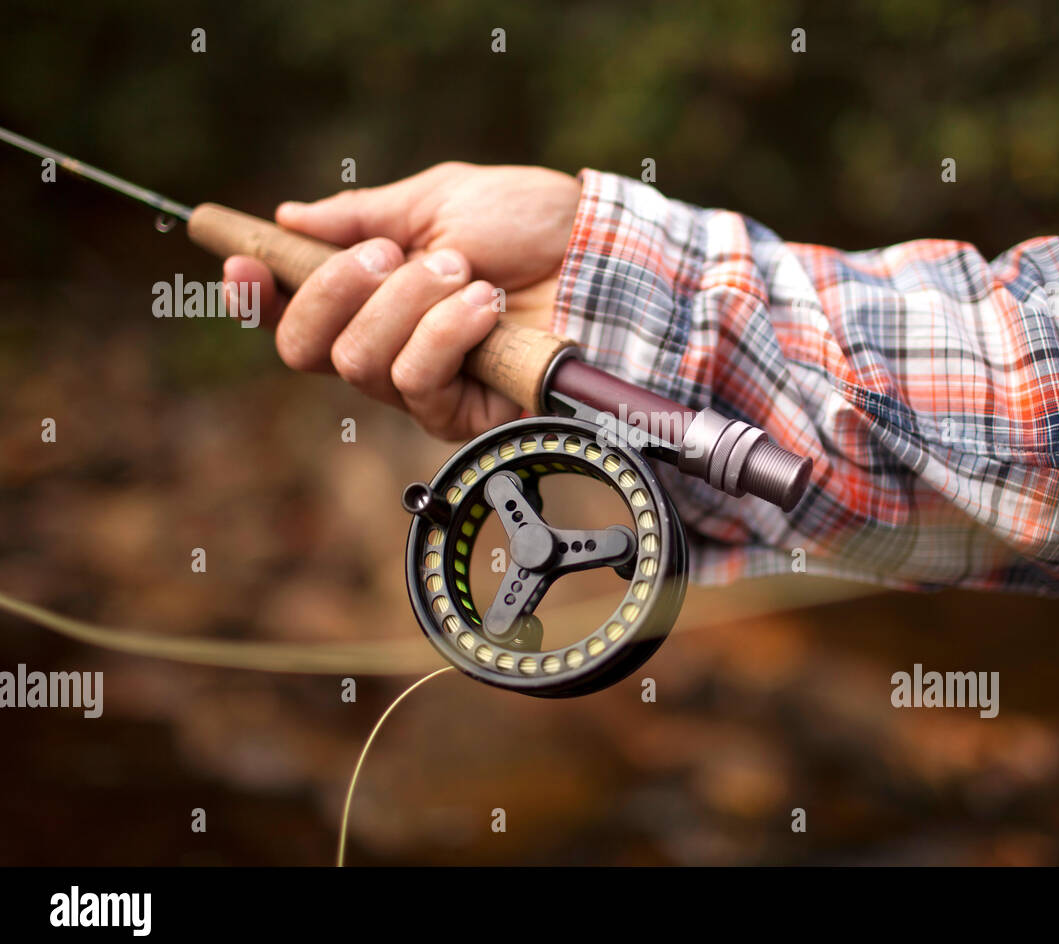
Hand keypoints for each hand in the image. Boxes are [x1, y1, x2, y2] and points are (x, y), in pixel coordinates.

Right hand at [222, 162, 580, 439]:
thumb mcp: (438, 200)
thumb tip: (290, 215)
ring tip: (464, 272)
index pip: (294, 313)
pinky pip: (418, 381)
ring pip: (360, 363)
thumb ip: (363, 216)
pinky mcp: (464, 412)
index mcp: (374, 294)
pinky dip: (445, 334)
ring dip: (409, 304)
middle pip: (307, 350)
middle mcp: (388, 345)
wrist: (601, 252)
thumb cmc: (529, 223)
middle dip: (337, 292)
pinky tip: (484, 308)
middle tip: (391, 257)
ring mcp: (425, 384)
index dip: (257, 296)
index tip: (242, 261)